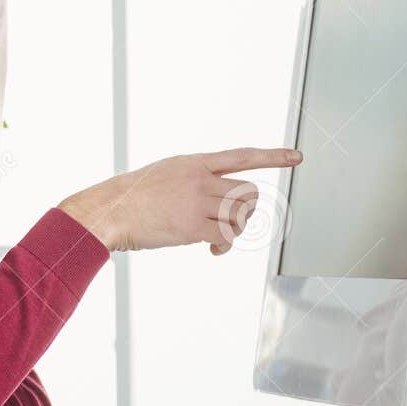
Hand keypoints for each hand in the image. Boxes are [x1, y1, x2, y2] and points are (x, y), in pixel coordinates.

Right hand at [58, 147, 302, 254]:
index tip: (297, 157)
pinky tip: (212, 249)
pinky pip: (226, 237)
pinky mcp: (192, 226)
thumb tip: (217, 198)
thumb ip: (193, 179)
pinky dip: (225, 246)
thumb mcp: (165, 173)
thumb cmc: (132, 197)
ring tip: (218, 237)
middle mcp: (199, 178)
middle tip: (229, 222)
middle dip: (245, 211)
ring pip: (241, 215)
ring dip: (236, 230)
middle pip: (248, 192)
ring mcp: (196, 201)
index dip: (272, 157)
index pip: (241, 156)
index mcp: (194, 163)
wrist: (109, 210)